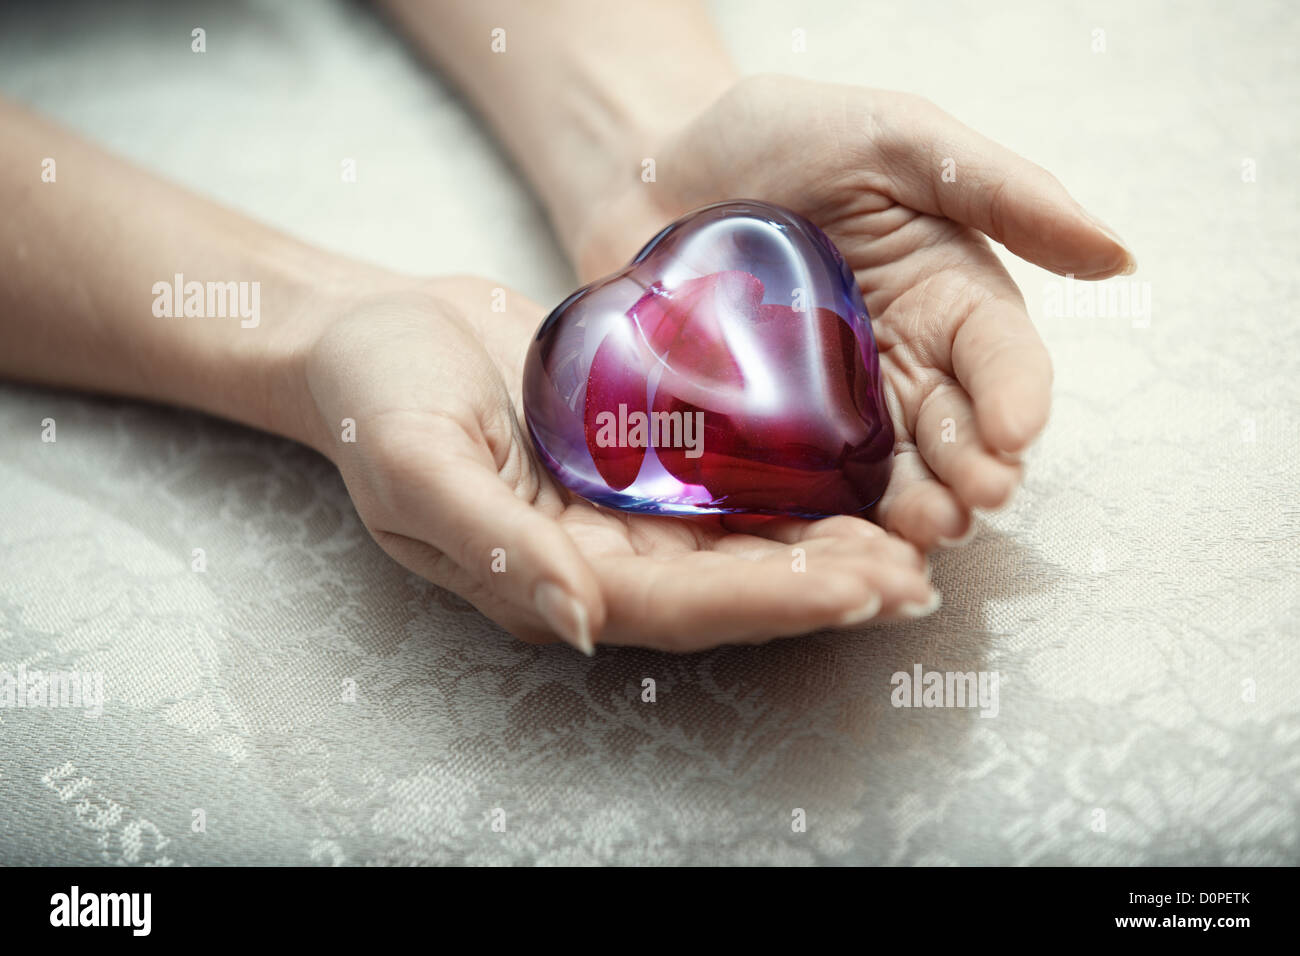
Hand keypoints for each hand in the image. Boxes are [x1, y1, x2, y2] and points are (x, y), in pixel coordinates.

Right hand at [296, 275, 937, 652]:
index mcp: (551, 578)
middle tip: (916, 576)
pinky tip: (852, 479)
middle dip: (824, 586)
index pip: (679, 607)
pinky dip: (788, 488)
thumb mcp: (417, 469)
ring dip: (824, 548)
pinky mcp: (634, 460)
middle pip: (730, 588)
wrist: (366, 333)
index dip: (773, 603)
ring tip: (912, 541)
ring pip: (738, 545)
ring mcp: (620, 513)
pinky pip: (720, 484)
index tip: (862, 588)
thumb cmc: (375, 399)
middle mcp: (599, 559)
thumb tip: (581, 626)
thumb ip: (497, 549)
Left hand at [573, 75, 1135, 550]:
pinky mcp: (764, 437)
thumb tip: (1116, 254)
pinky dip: (823, 517)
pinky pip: (803, 486)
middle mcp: (900, 363)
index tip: (1016, 435)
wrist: (652, 170)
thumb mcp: (893, 140)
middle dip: (970, 471)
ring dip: (910, 508)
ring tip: (920, 532)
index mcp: (945, 295)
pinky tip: (835, 541)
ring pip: (888, 472)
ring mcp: (831, 408)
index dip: (1016, 397)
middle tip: (973, 503)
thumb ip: (999, 191)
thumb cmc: (775, 139)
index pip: (999, 354)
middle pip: (953, 429)